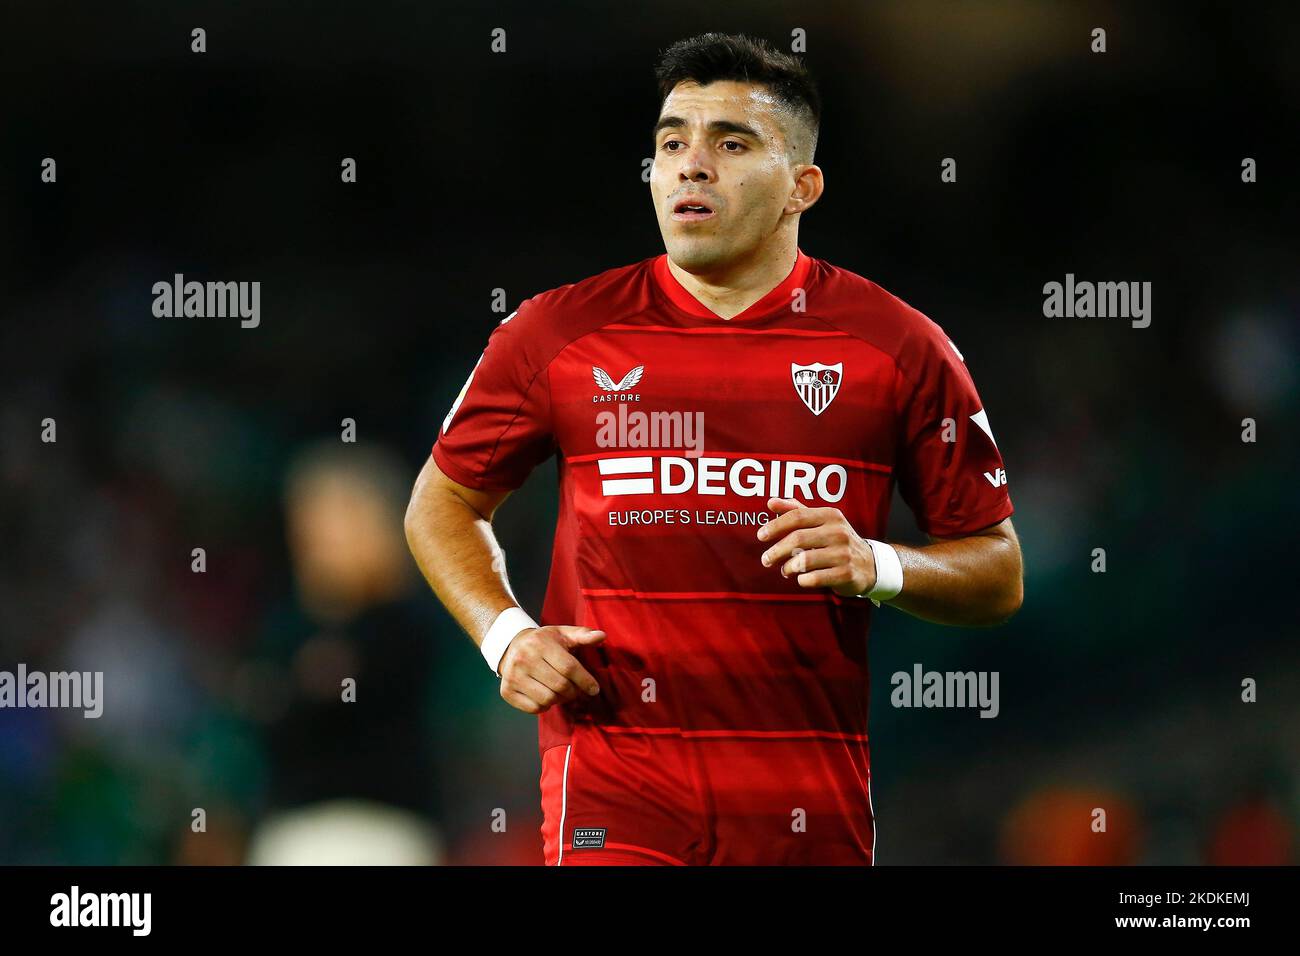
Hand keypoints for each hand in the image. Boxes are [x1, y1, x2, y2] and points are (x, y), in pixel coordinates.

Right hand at [498, 625, 605, 713]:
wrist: (511, 646)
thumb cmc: (543, 642)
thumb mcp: (562, 634)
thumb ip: (583, 635)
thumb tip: (601, 636)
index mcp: (539, 644)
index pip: (568, 668)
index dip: (585, 681)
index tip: (594, 689)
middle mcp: (523, 659)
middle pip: (560, 686)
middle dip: (574, 692)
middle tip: (577, 690)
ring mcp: (513, 677)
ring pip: (548, 699)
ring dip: (560, 699)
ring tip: (561, 691)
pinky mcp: (507, 691)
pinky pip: (534, 709)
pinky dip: (545, 706)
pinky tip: (546, 695)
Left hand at [757, 497, 876, 596]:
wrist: (870, 565)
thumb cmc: (837, 541)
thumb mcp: (822, 521)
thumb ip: (796, 510)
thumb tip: (771, 502)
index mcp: (830, 515)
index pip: (797, 516)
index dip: (776, 525)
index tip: (761, 535)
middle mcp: (838, 532)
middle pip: (798, 538)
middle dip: (776, 550)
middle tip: (765, 559)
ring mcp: (844, 553)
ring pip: (804, 560)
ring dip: (788, 567)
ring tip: (785, 570)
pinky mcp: (846, 574)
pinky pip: (815, 578)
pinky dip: (802, 580)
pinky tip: (801, 579)